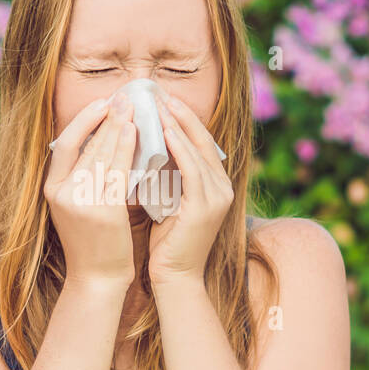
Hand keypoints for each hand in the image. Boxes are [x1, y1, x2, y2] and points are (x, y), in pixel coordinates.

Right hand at [45, 92, 137, 291]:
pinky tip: (135, 133)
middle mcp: (62, 193)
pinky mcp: (103, 212)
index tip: (101, 103)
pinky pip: (117, 173)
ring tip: (131, 108)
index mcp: (51, 189)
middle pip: (86, 145)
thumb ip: (81, 175)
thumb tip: (100, 138)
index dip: (83, 120)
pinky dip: (126, 150)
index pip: (64, 144)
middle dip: (105, 118)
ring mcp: (81, 202)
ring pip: (102, 155)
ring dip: (117, 127)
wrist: (97, 278)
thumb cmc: (93, 240)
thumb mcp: (76, 204)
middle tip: (123, 97)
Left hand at [147, 91, 232, 286]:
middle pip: (202, 140)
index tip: (161, 99)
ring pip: (197, 150)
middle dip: (181, 114)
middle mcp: (222, 187)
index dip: (183, 119)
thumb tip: (146, 150)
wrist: (175, 277)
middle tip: (159, 92)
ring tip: (160, 104)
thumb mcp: (168, 201)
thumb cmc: (166, 243)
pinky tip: (165, 131)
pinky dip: (179, 147)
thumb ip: (166, 177)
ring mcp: (217, 196)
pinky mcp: (206, 206)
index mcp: (215, 185)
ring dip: (178, 125)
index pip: (199, 143)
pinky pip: (192, 169)